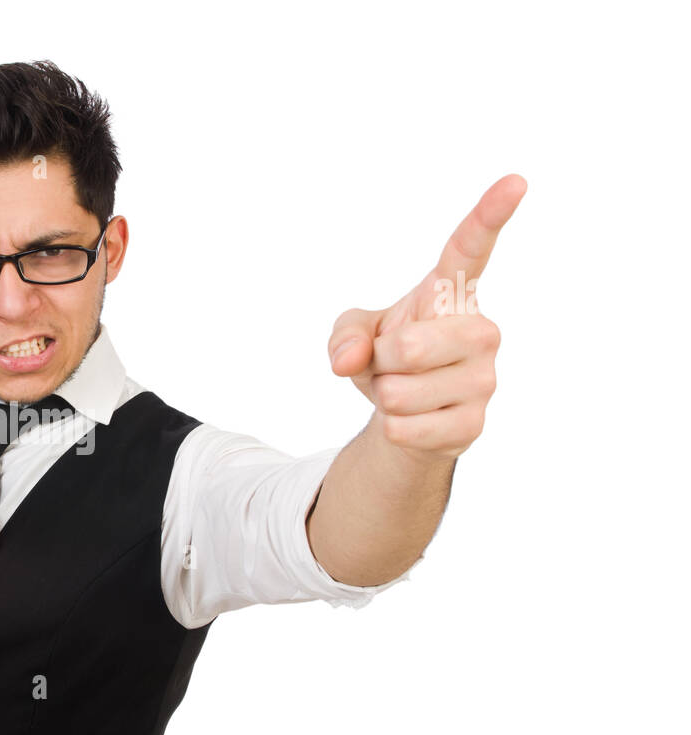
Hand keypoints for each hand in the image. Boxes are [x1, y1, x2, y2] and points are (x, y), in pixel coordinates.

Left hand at [327, 174, 526, 461]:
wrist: (407, 415)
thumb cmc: (389, 358)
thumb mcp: (355, 333)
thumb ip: (343, 333)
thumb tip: (349, 359)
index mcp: (452, 293)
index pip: (471, 249)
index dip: (489, 216)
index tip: (515, 181)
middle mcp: (481, 330)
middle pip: (409, 348)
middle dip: (382, 362)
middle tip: (395, 363)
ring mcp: (484, 379)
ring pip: (398, 394)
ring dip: (384, 396)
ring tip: (406, 390)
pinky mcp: (474, 424)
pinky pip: (403, 428)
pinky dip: (391, 428)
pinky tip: (416, 420)